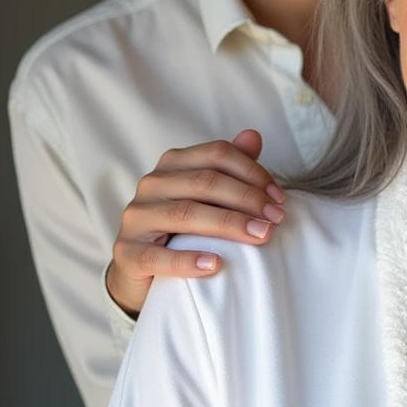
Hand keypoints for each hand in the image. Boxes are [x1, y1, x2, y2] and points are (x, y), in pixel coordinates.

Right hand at [107, 130, 284, 316]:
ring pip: (185, 214)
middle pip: (205, 182)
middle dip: (247, 199)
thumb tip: (253, 136)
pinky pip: (157, 256)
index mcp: (173, 164)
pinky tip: (215, 264)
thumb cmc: (184, 227)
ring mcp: (136, 217)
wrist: (144, 270)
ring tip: (260, 235)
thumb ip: (230, 166)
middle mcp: (151, 184)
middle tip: (276, 219)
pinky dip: (188, 261)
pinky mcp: (127, 252)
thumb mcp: (209, 196)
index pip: (217, 154)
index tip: (279, 198)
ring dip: (228, 225)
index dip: (253, 172)